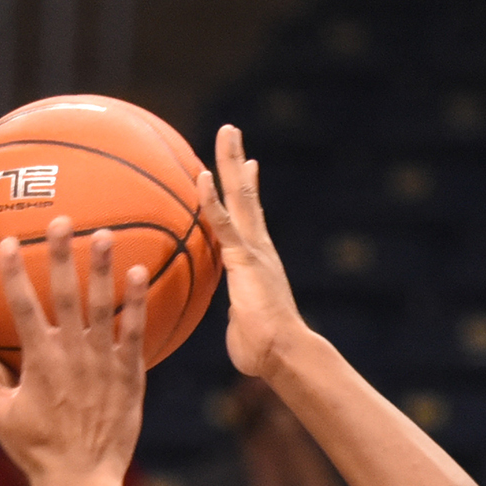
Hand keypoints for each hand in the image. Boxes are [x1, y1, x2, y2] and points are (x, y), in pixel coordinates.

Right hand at [0, 217, 147, 485]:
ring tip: (104, 233)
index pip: (22, 308)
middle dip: (61, 255)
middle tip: (62, 219)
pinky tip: (141, 270)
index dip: (14, 273)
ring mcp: (102, 363)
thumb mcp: (0, 418)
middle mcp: (70, 356)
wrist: (82, 480)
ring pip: (102, 307)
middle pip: (65, 296)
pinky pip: (134, 331)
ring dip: (102, 269)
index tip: (8, 241)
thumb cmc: (38, 450)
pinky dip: (137, 302)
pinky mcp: (129, 374)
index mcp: (38, 362)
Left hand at [198, 124, 311, 380]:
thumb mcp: (244, 323)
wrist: (283, 355)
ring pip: (240, 197)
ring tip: (227, 131)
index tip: (246, 165)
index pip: (247, 218)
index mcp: (256, 261)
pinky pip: (223, 223)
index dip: (244, 190)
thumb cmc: (263, 351)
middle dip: (237, 162)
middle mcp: (259, 247)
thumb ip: (238, 312)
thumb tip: (237, 317)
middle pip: (246, 195)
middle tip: (231, 132)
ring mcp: (253, 250)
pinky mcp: (244, 259)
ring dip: (231, 162)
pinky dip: (212, 199)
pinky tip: (203, 174)